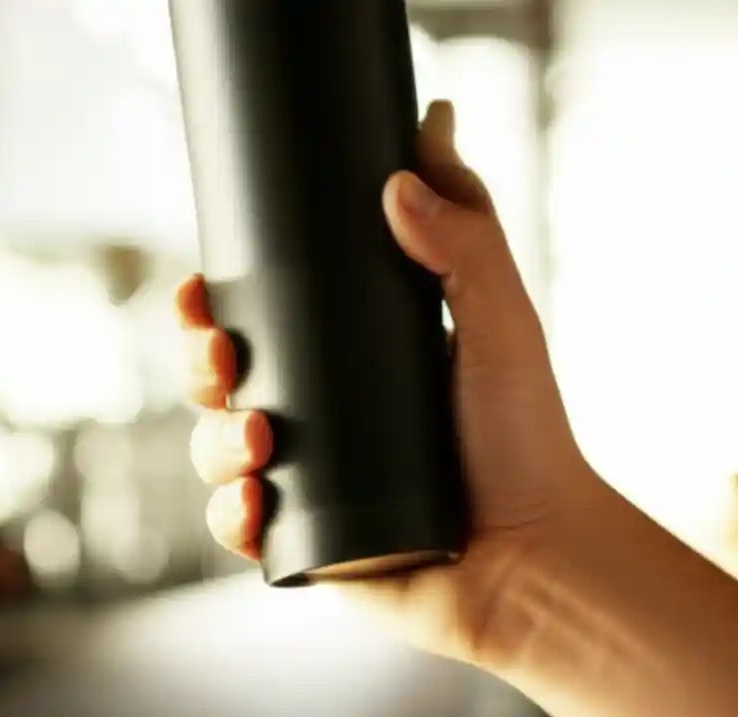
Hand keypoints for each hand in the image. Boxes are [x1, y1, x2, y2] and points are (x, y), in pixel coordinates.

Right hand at [177, 101, 600, 665]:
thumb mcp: (501, 322)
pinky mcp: (305, 544)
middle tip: (222, 362)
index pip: (262, 320)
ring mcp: (308, 481)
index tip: (198, 289)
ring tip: (261, 443)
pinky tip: (255, 503)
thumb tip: (423, 136)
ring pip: (216, 451)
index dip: (215, 304)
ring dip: (215, 444)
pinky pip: (239, 528)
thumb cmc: (528, 442)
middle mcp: (320, 415)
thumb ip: (468, 232)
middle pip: (221, 380)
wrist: (539, 561)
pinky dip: (230, 517)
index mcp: (352, 359)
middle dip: (200, 365)